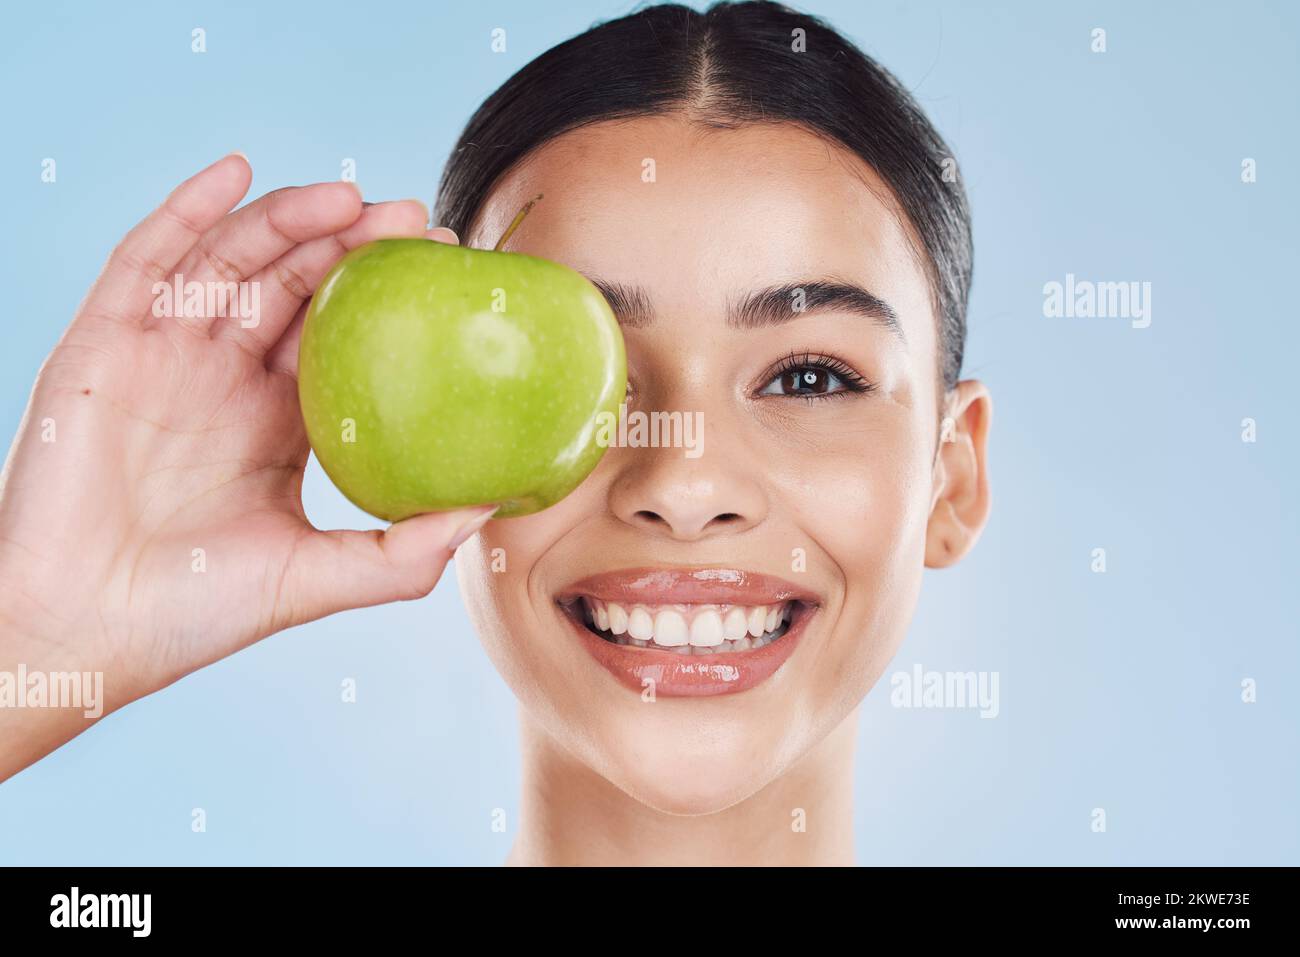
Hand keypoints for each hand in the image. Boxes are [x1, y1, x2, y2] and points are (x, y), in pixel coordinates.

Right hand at [0, 154, 493, 777]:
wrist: (81, 633)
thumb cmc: (194, 613)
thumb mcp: (315, 578)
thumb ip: (402, 553)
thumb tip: (491, 510)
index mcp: (277, 420)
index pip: (341, 335)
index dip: (387, 296)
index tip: (445, 265)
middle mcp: (225, 377)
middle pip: (294, 284)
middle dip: (350, 244)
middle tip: (411, 218)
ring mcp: (164, 355)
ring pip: (232, 261)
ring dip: (286, 219)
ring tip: (347, 197)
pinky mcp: (103, 344)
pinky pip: (147, 261)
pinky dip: (187, 212)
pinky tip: (236, 172)